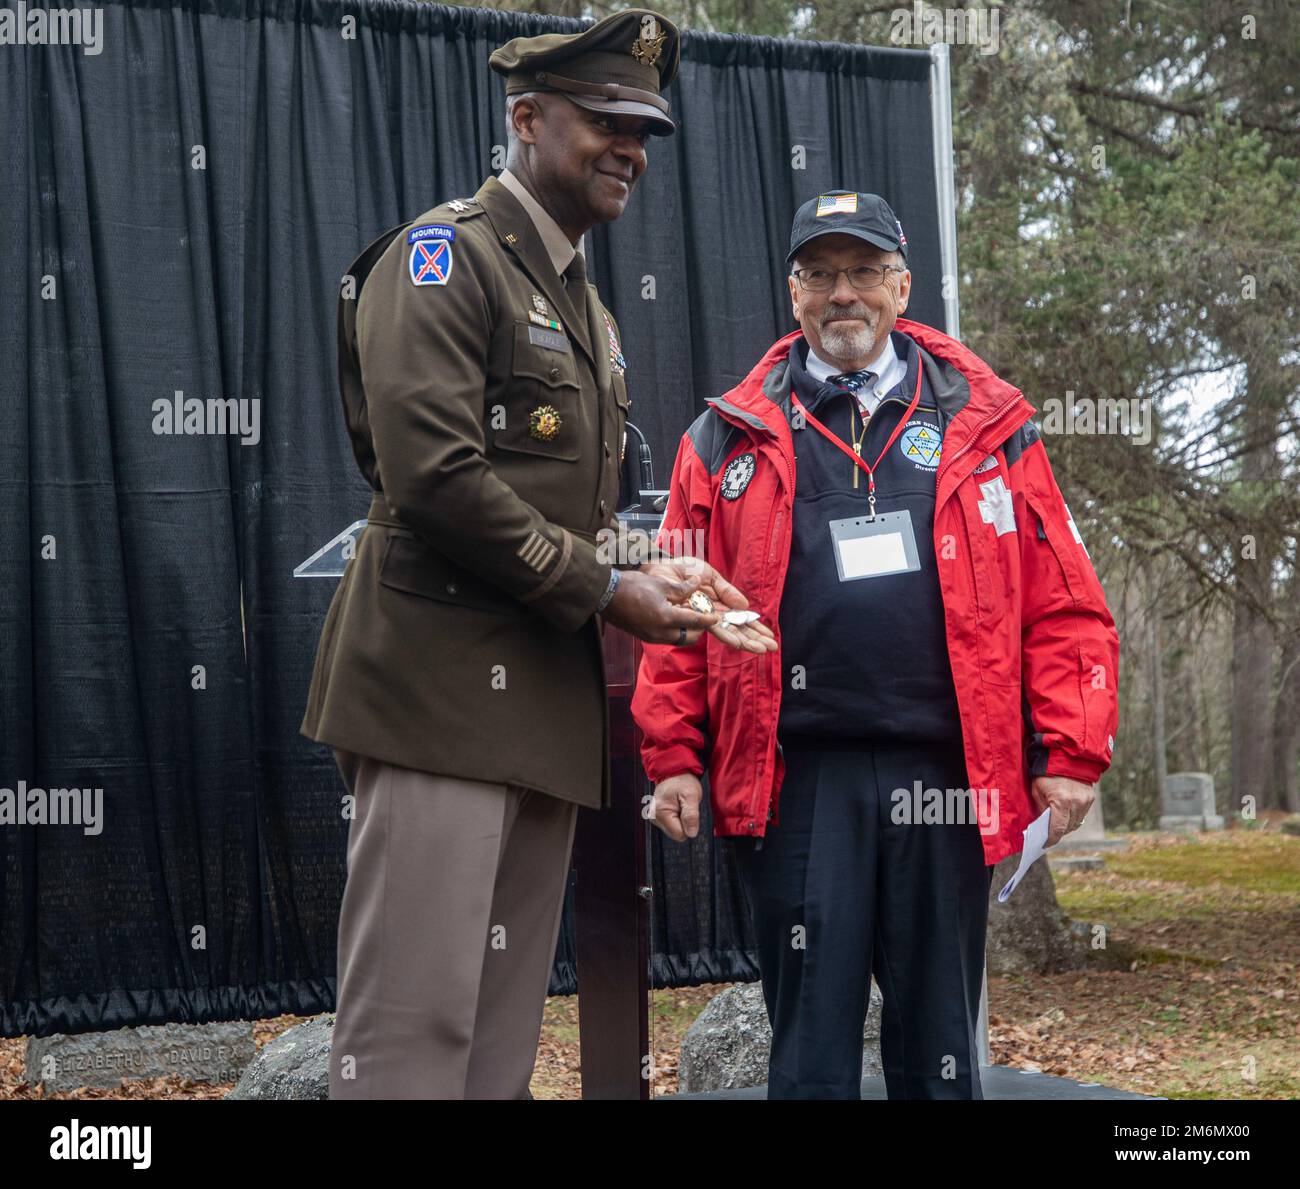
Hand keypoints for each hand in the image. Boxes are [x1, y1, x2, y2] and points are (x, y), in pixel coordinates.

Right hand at [601, 566, 718, 644]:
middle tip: (701, 615)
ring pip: (678, 639)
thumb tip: (697, 583)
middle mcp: (660, 632)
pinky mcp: (644, 637)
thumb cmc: (632, 586)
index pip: (694, 622)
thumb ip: (682, 588)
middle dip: (698, 629)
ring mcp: (651, 637)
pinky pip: (666, 638)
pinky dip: (674, 631)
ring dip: (686, 631)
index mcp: (666, 618)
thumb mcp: (660, 584)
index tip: (716, 618)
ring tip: (687, 615)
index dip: (708, 620)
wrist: (605, 595)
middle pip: (689, 637)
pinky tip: (673, 617)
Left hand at [641, 557, 777, 654]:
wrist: (660, 568)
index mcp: (719, 603)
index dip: (755, 628)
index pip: (741, 619)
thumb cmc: (683, 570)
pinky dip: (726, 635)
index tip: (770, 638)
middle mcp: (712, 614)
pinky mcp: (692, 617)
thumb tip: (744, 605)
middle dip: (755, 639)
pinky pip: (712, 627)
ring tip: (759, 649)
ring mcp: (702, 617)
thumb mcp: (709, 575)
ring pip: (727, 632)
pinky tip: (737, 643)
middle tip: (771, 648)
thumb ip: (726, 590)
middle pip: (737, 629)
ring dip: (744, 641)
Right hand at [652, 773, 703, 840]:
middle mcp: (654, 817)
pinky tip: (676, 806)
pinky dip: (676, 817)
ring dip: (680, 819)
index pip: (680, 834)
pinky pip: (671, 825)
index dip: (689, 824)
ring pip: (674, 830)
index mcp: (661, 813)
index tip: (687, 809)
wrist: (674, 771)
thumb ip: (691, 815)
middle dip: (684, 822)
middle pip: (676, 834)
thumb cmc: (682, 780)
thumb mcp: (691, 795)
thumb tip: (691, 833)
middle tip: (684, 806)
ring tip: (680, 804)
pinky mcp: (656, 816)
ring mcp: (654, 817)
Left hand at [1030, 776, 1094, 846]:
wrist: (1065, 756)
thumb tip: (1042, 826)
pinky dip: (1073, 817)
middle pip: (1068, 828)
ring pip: (1076, 823)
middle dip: (1057, 833)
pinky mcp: (1090, 798)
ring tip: (1056, 824)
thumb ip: (1041, 809)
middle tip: (1048, 835)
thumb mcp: (1037, 790)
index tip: (1044, 844)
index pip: (1057, 829)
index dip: (1051, 839)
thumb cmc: (1046, 772)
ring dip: (1066, 826)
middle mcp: (1076, 803)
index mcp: (1062, 801)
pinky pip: (1081, 815)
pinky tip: (1064, 814)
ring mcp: (1085, 801)